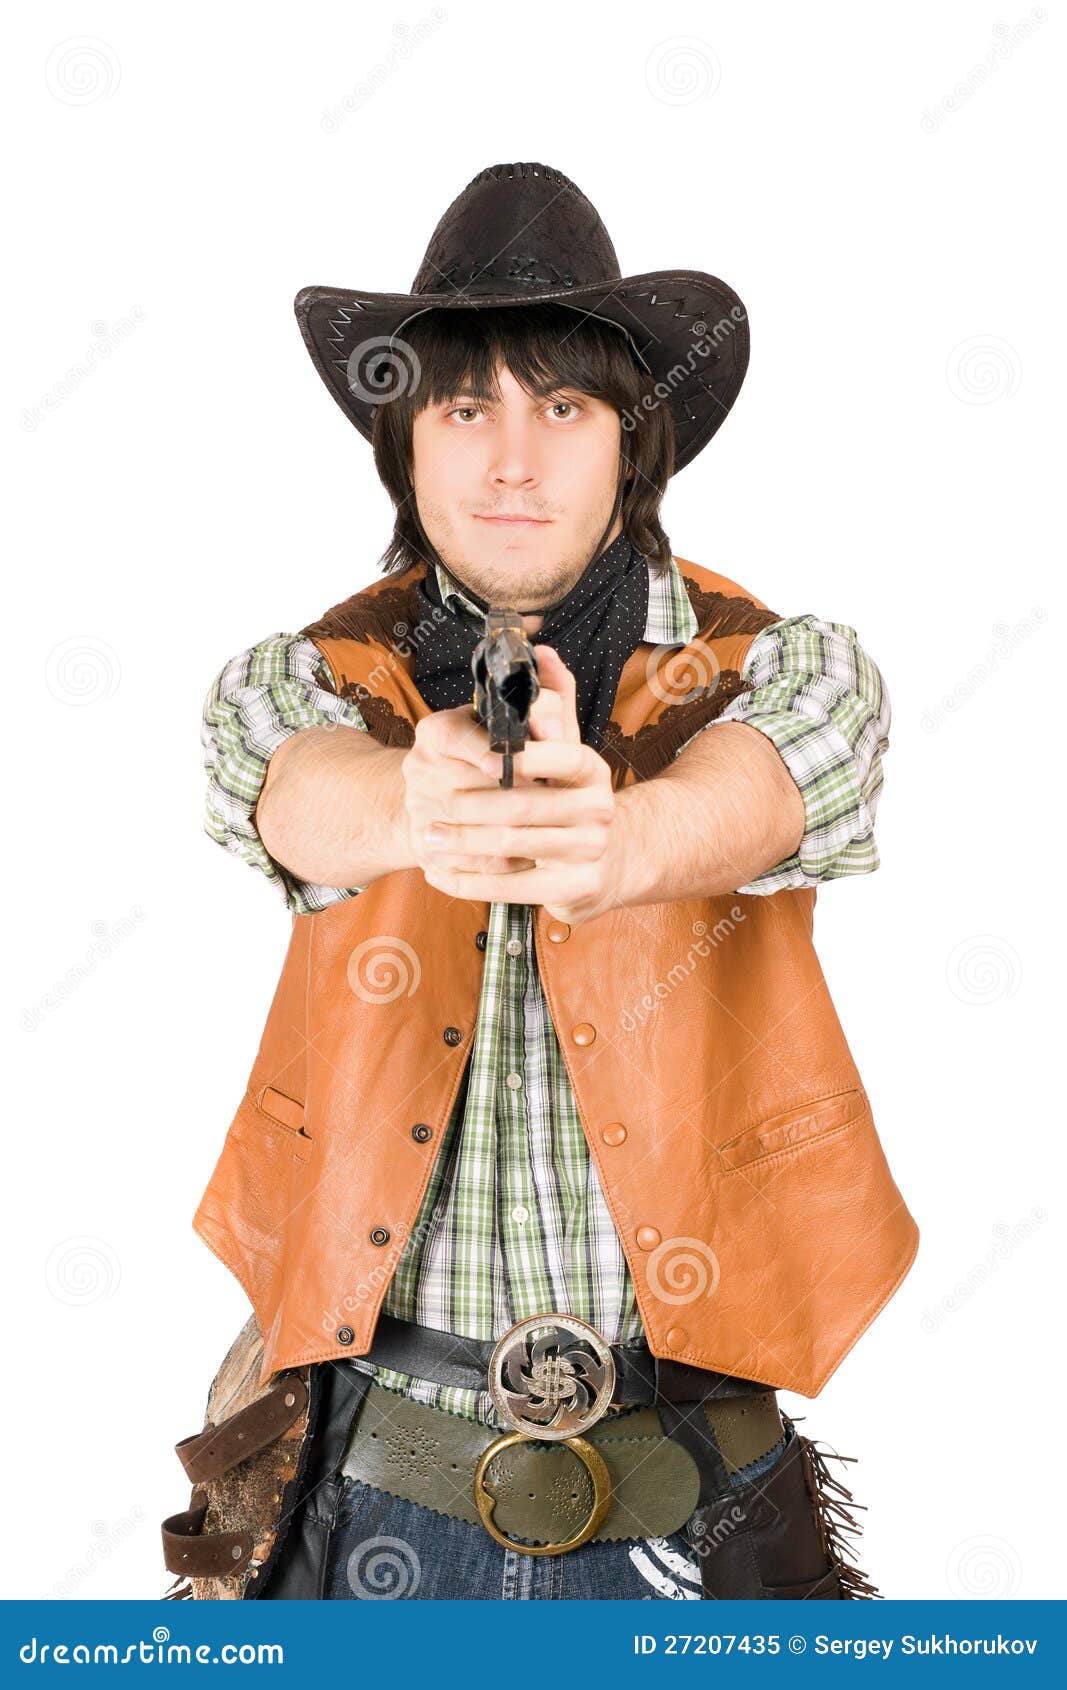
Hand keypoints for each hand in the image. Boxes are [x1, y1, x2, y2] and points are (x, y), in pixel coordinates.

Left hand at [419, 646, 622, 925]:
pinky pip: (511, 886)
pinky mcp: (576, 889)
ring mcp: (591, 851)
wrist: (604, 862)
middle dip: (468, 804)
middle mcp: (599, 808)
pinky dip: (470, 880)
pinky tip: (441, 873)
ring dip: (461, 842)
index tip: (480, 757)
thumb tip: (542, 650)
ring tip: (426, 836)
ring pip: (512, 845)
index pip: (563, 753)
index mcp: (591, 769)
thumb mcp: (559, 748)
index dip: (522, 756)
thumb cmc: (564, 798)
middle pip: (524, 804)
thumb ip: (548, 702)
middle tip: (427, 804)